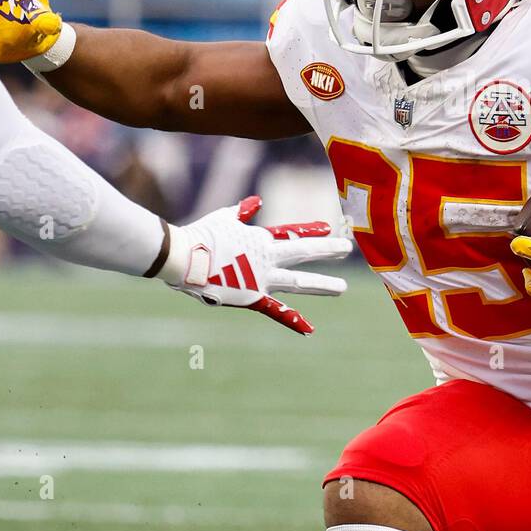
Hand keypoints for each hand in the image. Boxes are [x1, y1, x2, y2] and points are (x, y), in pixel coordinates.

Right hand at [159, 196, 352, 333]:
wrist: (183, 257)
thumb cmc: (201, 235)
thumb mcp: (225, 218)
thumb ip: (242, 211)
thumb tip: (255, 202)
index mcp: (260, 239)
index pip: (292, 233)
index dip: (312, 230)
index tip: (330, 227)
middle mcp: (267, 258)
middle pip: (304, 253)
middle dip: (327, 251)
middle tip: (347, 249)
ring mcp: (262, 279)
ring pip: (299, 282)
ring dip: (322, 284)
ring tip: (342, 289)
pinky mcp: (251, 298)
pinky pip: (275, 311)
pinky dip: (293, 320)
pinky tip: (310, 328)